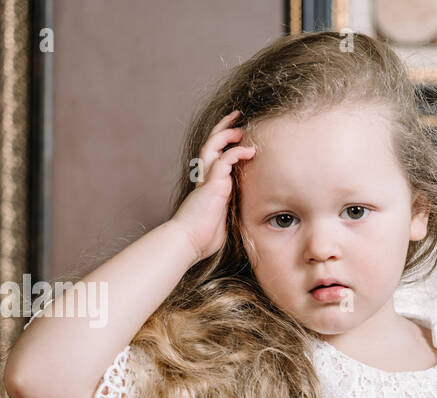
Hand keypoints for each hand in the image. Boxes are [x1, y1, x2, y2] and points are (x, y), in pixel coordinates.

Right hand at [169, 109, 255, 261]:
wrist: (188, 241)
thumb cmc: (204, 237)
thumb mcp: (223, 220)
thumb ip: (231, 211)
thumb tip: (247, 216)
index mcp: (208, 184)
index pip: (215, 156)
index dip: (224, 143)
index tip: (238, 134)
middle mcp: (205, 178)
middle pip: (211, 144)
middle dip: (224, 128)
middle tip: (237, 117)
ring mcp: (207, 179)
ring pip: (214, 146)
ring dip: (228, 134)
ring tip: (241, 128)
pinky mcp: (212, 184)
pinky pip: (224, 161)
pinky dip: (236, 153)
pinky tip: (249, 152)